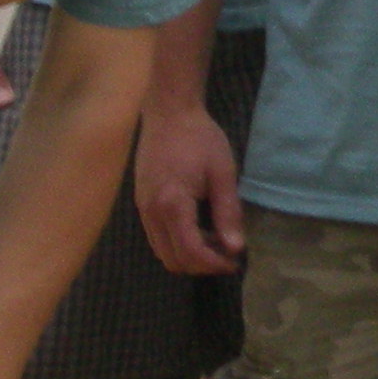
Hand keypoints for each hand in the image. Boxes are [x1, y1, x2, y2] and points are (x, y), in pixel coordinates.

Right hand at [137, 98, 243, 273]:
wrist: (169, 113)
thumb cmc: (200, 138)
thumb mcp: (223, 173)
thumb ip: (228, 213)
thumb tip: (236, 248)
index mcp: (172, 204)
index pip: (191, 252)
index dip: (215, 264)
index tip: (235, 262)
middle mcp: (151, 213)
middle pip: (173, 260)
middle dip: (202, 265)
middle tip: (228, 254)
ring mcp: (142, 210)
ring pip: (162, 252)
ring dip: (189, 256)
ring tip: (216, 241)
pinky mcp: (141, 204)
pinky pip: (157, 238)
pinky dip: (177, 243)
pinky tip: (199, 228)